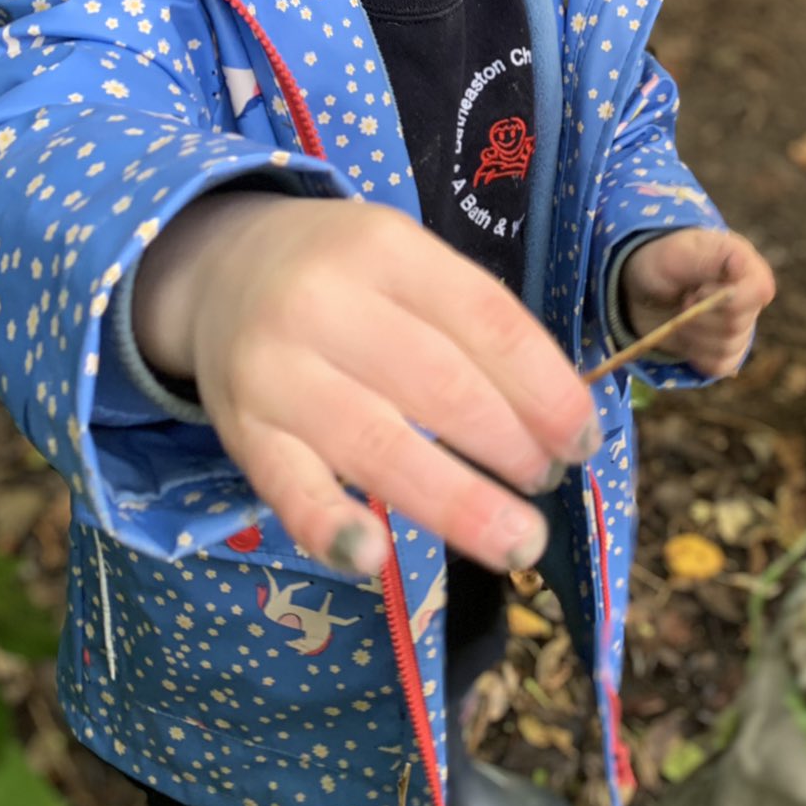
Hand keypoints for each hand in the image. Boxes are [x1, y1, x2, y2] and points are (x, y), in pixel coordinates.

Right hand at [133, 193, 602, 577]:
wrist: (222, 269)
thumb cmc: (345, 277)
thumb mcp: (407, 262)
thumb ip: (472, 324)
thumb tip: (561, 419)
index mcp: (386, 248)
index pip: (487, 322)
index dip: (547, 389)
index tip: (583, 439)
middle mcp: (325, 302)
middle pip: (441, 385)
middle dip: (513, 445)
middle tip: (547, 482)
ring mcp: (276, 369)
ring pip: (377, 444)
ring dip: (458, 502)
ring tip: (518, 540)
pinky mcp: (241, 429)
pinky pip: (285, 486)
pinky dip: (328, 525)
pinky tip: (375, 557)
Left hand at [619, 228, 774, 377]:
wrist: (640, 288)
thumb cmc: (660, 263)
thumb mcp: (678, 253)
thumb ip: (709, 259)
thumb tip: (742, 262)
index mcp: (747, 266)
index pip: (759, 291)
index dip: (726, 297)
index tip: (696, 289)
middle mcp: (749, 298)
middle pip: (738, 324)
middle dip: (699, 315)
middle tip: (682, 299)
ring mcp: (741, 327)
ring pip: (728, 347)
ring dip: (693, 334)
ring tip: (680, 314)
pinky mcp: (727, 352)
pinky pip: (720, 365)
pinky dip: (695, 354)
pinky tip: (685, 334)